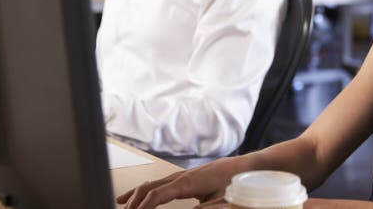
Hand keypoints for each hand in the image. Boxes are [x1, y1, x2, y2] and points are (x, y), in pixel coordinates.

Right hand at [117, 156, 241, 208]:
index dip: (143, 207)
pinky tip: (130, 199)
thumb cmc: (233, 182)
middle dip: (133, 204)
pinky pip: (156, 184)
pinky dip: (140, 192)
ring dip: (134, 198)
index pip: (157, 195)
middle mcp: (179, 177)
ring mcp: (179, 176)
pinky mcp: (181, 178)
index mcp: (187, 182)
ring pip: (149, 185)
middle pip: (148, 189)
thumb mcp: (221, 201)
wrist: (242, 167)